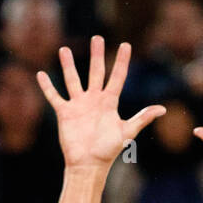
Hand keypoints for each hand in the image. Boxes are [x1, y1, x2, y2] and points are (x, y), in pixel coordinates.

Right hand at [36, 35, 165, 174]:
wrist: (88, 164)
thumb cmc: (108, 150)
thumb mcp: (127, 132)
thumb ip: (142, 118)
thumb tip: (163, 109)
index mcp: (109, 102)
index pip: (117, 76)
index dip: (122, 61)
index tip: (126, 45)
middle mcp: (94, 100)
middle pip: (96, 72)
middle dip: (97, 55)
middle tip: (97, 38)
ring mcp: (78, 105)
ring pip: (72, 79)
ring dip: (68, 65)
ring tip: (64, 49)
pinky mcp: (65, 113)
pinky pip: (54, 96)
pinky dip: (47, 86)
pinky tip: (40, 75)